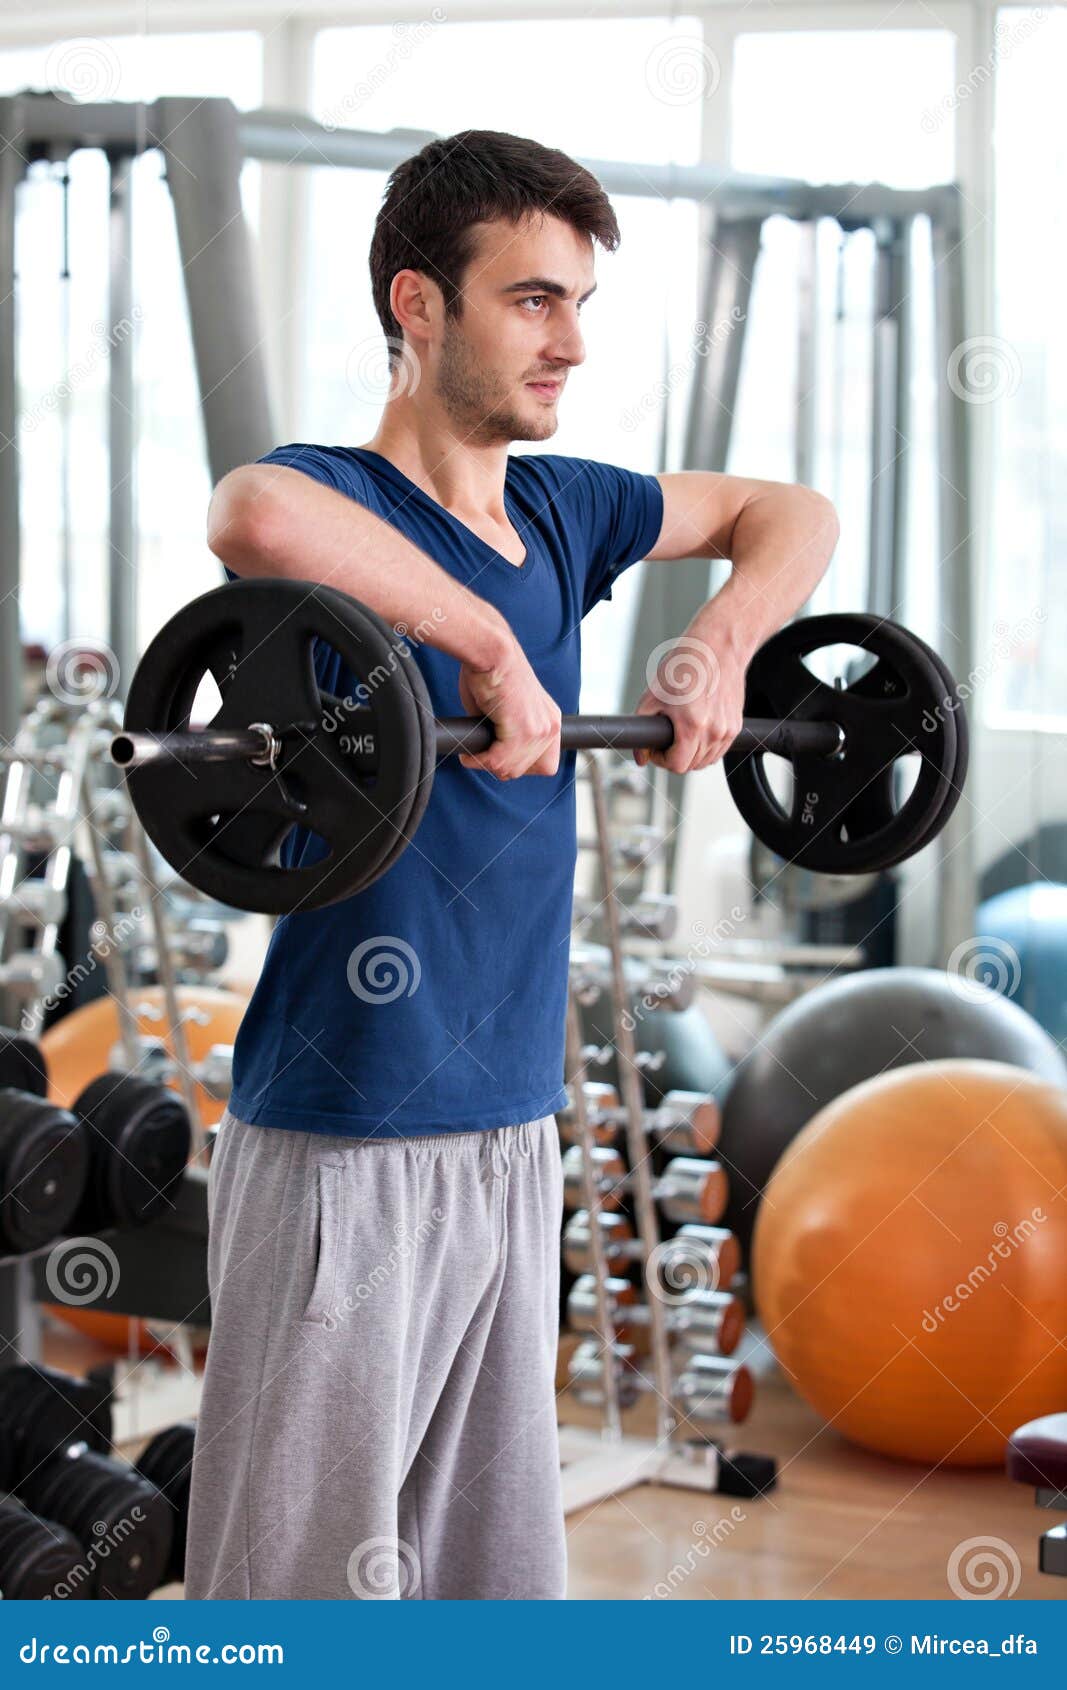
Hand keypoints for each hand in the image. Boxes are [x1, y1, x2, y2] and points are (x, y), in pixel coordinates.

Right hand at [456, 643, 561, 779]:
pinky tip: (468, 754)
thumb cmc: (491, 671)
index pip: (545, 763)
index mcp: (550, 719)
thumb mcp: (506, 708)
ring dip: (486, 764)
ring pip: (511, 768)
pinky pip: (499, 761)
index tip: (498, 756)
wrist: (491, 651)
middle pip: (526, 770)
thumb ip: (506, 732)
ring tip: (471, 753)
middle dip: (499, 766)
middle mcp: (551, 726)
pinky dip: (479, 761)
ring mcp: (539, 730)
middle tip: (479, 755)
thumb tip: (491, 749)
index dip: (519, 765)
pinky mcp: (523, 730)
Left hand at [632, 629, 745, 772]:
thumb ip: (643, 732)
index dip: (661, 760)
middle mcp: (715, 731)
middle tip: (665, 741)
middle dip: (675, 757)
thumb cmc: (685, 665)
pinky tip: (696, 729)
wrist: (716, 647)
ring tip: (680, 733)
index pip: (677, 765)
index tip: (656, 749)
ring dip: (692, 754)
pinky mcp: (736, 725)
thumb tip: (641, 757)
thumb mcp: (653, 696)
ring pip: (707, 760)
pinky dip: (707, 746)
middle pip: (692, 765)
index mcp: (693, 726)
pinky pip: (719, 749)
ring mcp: (728, 729)